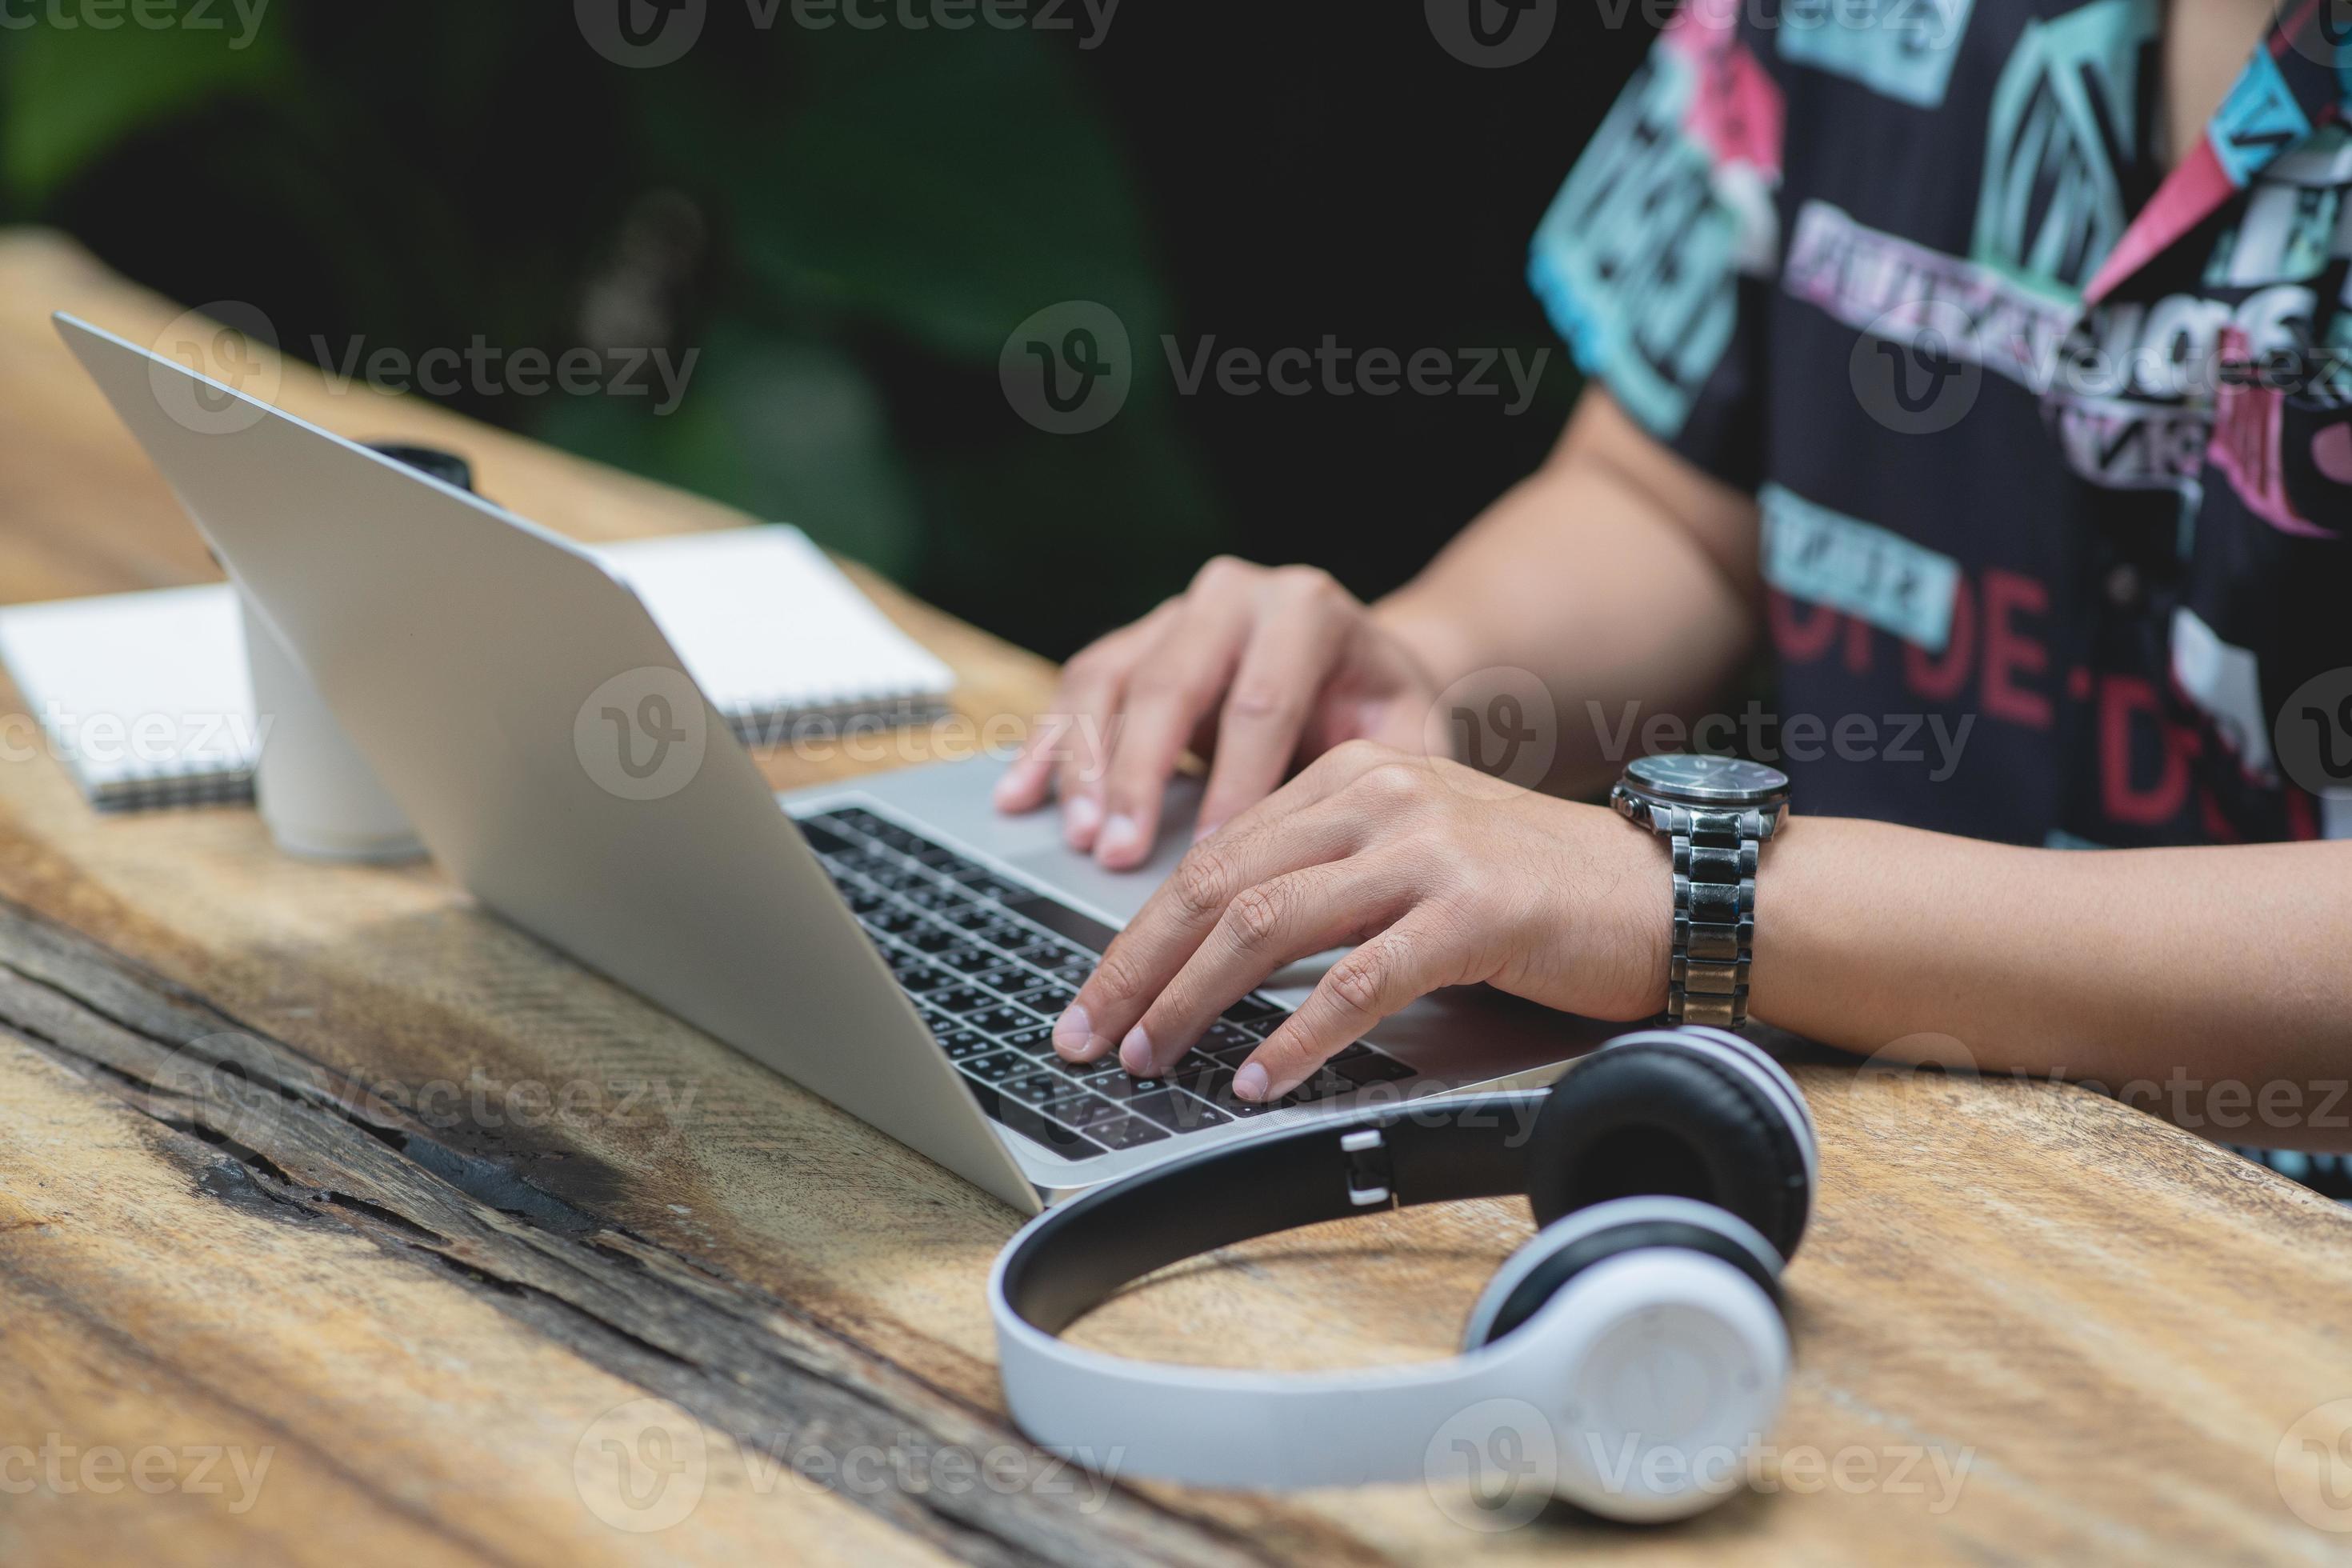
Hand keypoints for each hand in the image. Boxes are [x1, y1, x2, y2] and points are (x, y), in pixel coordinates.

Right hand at [993, 557, 1448, 868]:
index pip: (1261, 701)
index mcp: (1307, 609)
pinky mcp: (1132, 640)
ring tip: (1079, 836)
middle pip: (1170, 681)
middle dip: (1138, 775)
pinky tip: (1022, 798)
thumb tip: (1334, 864)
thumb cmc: (1384, 714)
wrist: (1361, 667)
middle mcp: (1233, 595)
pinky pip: (1077, 689)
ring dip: (1084, 765)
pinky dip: (1047, 747)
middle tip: (1117, 852)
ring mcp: (1174, 613)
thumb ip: (1379, 786)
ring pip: (1110, 679)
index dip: (1233, 782)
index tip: (1211, 855)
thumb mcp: (1409, 739)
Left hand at [1047, 741, 1672, 1098]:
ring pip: (1268, 923)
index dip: (1138, 930)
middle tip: (1089, 1034)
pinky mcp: (1474, 909)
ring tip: (1153, 1057)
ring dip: (1193, 1000)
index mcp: (1351, 774)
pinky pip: (1358, 978)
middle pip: (1219, 882)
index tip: (1095, 995)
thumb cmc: (1538, 889)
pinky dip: (1296, 1035)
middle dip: (1138, 967)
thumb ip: (1324, 881)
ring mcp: (1427, 847)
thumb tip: (1215, 959)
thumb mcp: (1414, 856)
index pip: (1214, 852)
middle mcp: (1380, 794)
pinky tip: (1259, 1076)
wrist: (1666, 891)